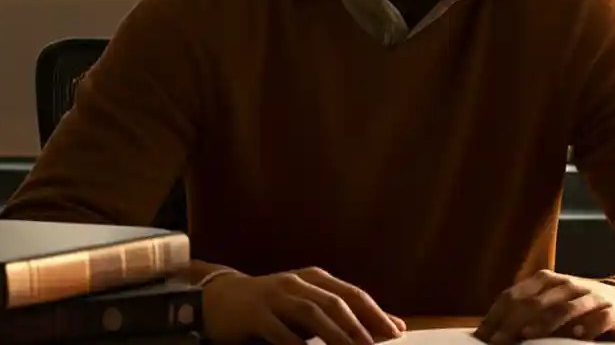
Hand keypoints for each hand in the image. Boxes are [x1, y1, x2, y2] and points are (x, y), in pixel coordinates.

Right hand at [201, 266, 406, 344]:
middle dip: (359, 325)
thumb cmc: (271, 306)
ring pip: (312, 314)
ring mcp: (275, 296)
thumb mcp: (305, 305)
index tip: (396, 333)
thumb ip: (339, 316)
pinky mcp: (256, 314)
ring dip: (335, 335)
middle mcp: (297, 282)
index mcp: (313, 278)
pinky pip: (281, 332)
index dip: (375, 313)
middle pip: (335, 302)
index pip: (352, 294)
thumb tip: (389, 328)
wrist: (219, 299)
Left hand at [473, 271, 614, 342]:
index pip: (515, 296)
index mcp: (545, 281)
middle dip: (513, 323)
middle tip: (499, 342)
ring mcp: (590, 296)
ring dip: (545, 322)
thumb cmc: (577, 309)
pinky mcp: (612, 311)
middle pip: (535, 302)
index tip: (483, 337)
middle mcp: (566, 285)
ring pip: (565, 308)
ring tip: (528, 335)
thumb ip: (525, 314)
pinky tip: (577, 335)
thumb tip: (491, 332)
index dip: (496, 316)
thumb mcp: (550, 306)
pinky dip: (587, 326)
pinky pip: (599, 318)